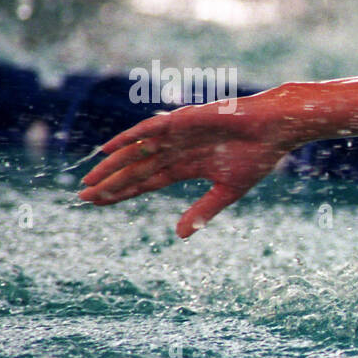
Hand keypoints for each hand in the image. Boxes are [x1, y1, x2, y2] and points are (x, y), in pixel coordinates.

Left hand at [77, 95, 291, 237]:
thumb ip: (202, 211)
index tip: (99, 203)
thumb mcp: (228, 191)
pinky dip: (128, 138)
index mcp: (187, 166)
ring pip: (137, 152)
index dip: (123, 192)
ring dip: (113, 165)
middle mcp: (176, 150)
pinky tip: (108, 148)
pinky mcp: (183, 121)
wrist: (274, 130)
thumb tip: (180, 236)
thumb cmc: (257, 157)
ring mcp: (178, 134)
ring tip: (89, 180)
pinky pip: (149, 130)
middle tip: (83, 197)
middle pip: (136, 169)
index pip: (147, 181)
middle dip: (110, 183)